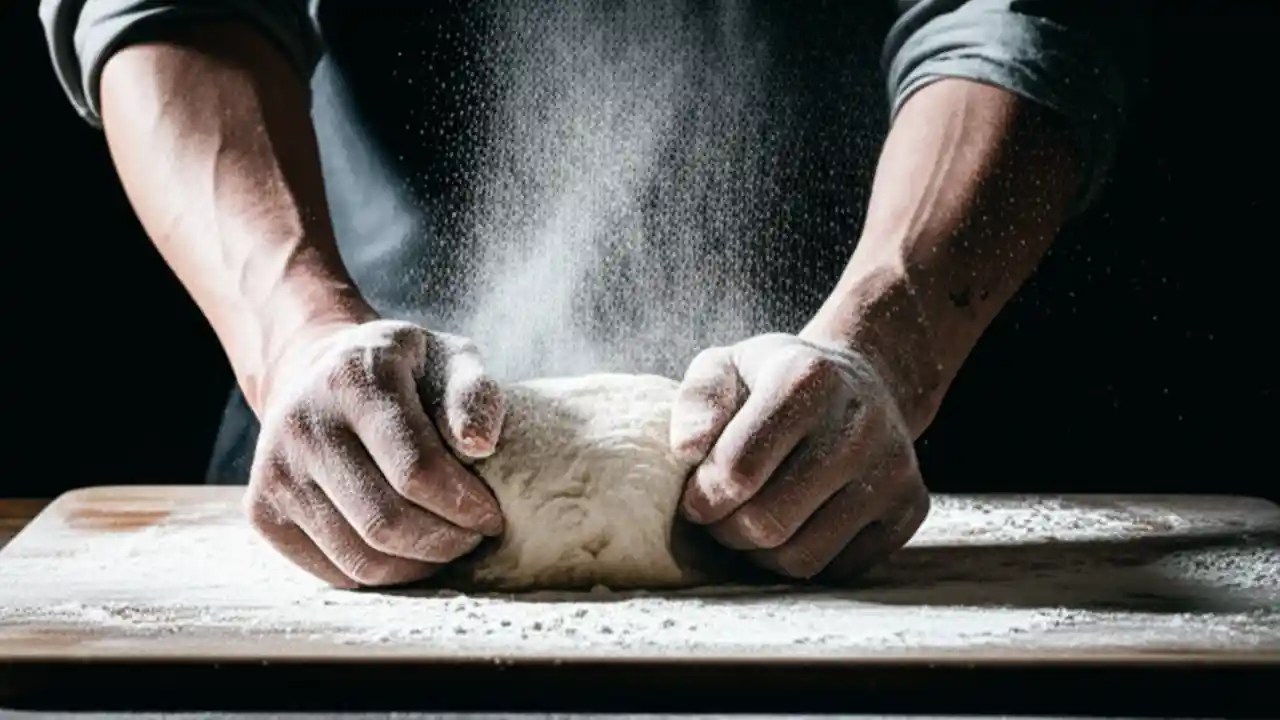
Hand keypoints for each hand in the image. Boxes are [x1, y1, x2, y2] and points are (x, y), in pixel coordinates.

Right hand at [243, 319, 505, 587]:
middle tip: (473, 537)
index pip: (417, 470)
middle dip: (446, 543)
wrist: (316, 372)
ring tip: (445, 545)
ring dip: (417, 567)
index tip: (492, 515)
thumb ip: (472, 393)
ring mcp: (275, 472)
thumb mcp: (446, 357)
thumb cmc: (400, 372)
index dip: (465, 505)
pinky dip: (380, 575)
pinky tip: (406, 551)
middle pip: (386, 522)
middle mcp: (304, 425)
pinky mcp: (261, 511)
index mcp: (354, 380)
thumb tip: (481, 444)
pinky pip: (332, 573)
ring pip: (360, 558)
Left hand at [670, 333, 928, 581]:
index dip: (702, 497)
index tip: (695, 496)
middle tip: (718, 515)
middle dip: (725, 530)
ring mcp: (893, 469)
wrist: (861, 384)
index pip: (738, 469)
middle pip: (767, 522)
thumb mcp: (726, 367)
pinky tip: (792, 527)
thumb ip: (698, 401)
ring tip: (749, 523)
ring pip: (801, 557)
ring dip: (758, 554)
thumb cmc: (775, 383)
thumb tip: (685, 450)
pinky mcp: (910, 508)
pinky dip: (800, 560)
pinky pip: (837, 571)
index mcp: (807, 378)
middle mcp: (859, 424)